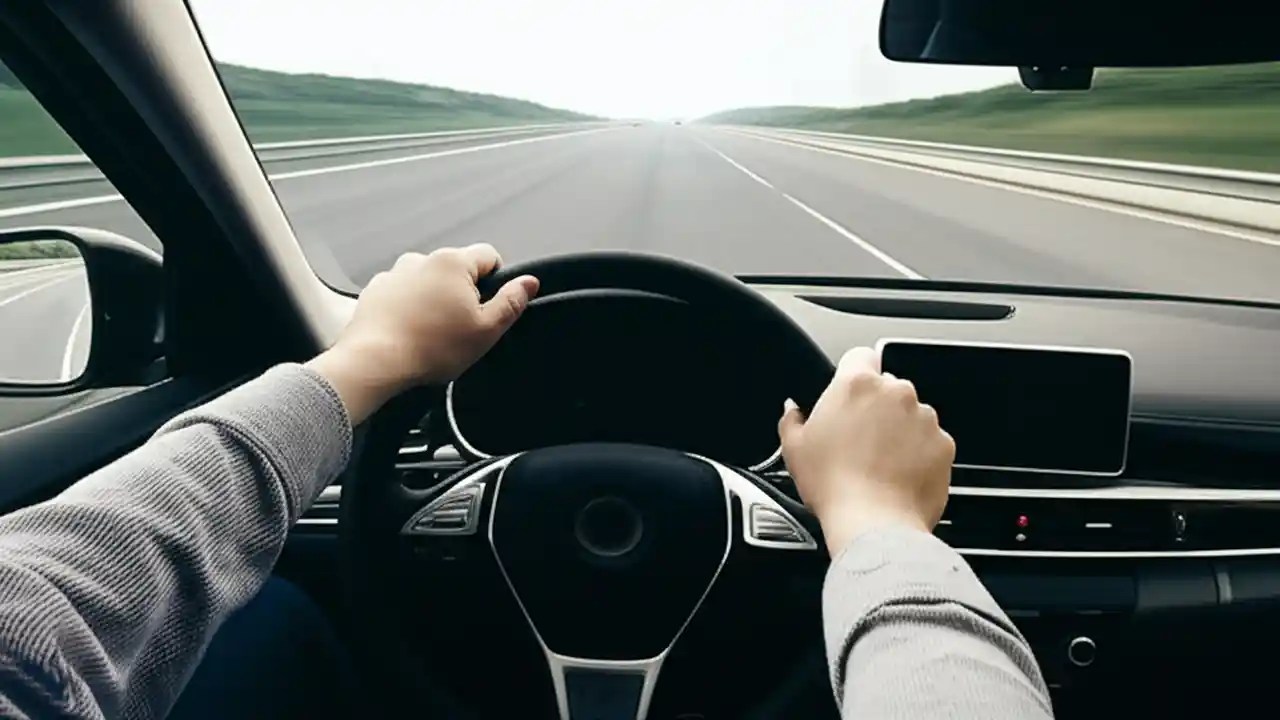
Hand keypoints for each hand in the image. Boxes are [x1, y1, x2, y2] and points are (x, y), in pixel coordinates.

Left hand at [307, 244, 538, 423]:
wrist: (375, 362)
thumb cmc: (433, 348)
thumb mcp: (486, 330)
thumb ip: (511, 302)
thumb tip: (529, 282)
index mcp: (453, 263)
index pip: (488, 255)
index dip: (496, 280)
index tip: (488, 307)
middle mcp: (422, 259)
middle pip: (456, 269)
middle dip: (462, 292)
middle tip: (460, 327)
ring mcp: (394, 273)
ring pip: (427, 280)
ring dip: (433, 298)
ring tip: (430, 332)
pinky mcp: (375, 290)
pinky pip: (401, 293)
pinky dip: (408, 307)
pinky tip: (408, 332)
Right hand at [778, 347, 954, 555]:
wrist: (874, 524)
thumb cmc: (834, 485)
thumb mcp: (794, 448)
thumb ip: (792, 418)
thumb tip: (793, 410)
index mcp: (857, 385)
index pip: (860, 355)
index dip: (853, 373)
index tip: (848, 394)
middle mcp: (896, 393)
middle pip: (887, 387)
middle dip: (876, 408)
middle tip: (858, 440)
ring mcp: (925, 418)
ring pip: (911, 415)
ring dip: (899, 431)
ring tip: (879, 464)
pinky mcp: (944, 445)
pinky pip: (930, 441)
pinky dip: (919, 454)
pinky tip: (898, 476)